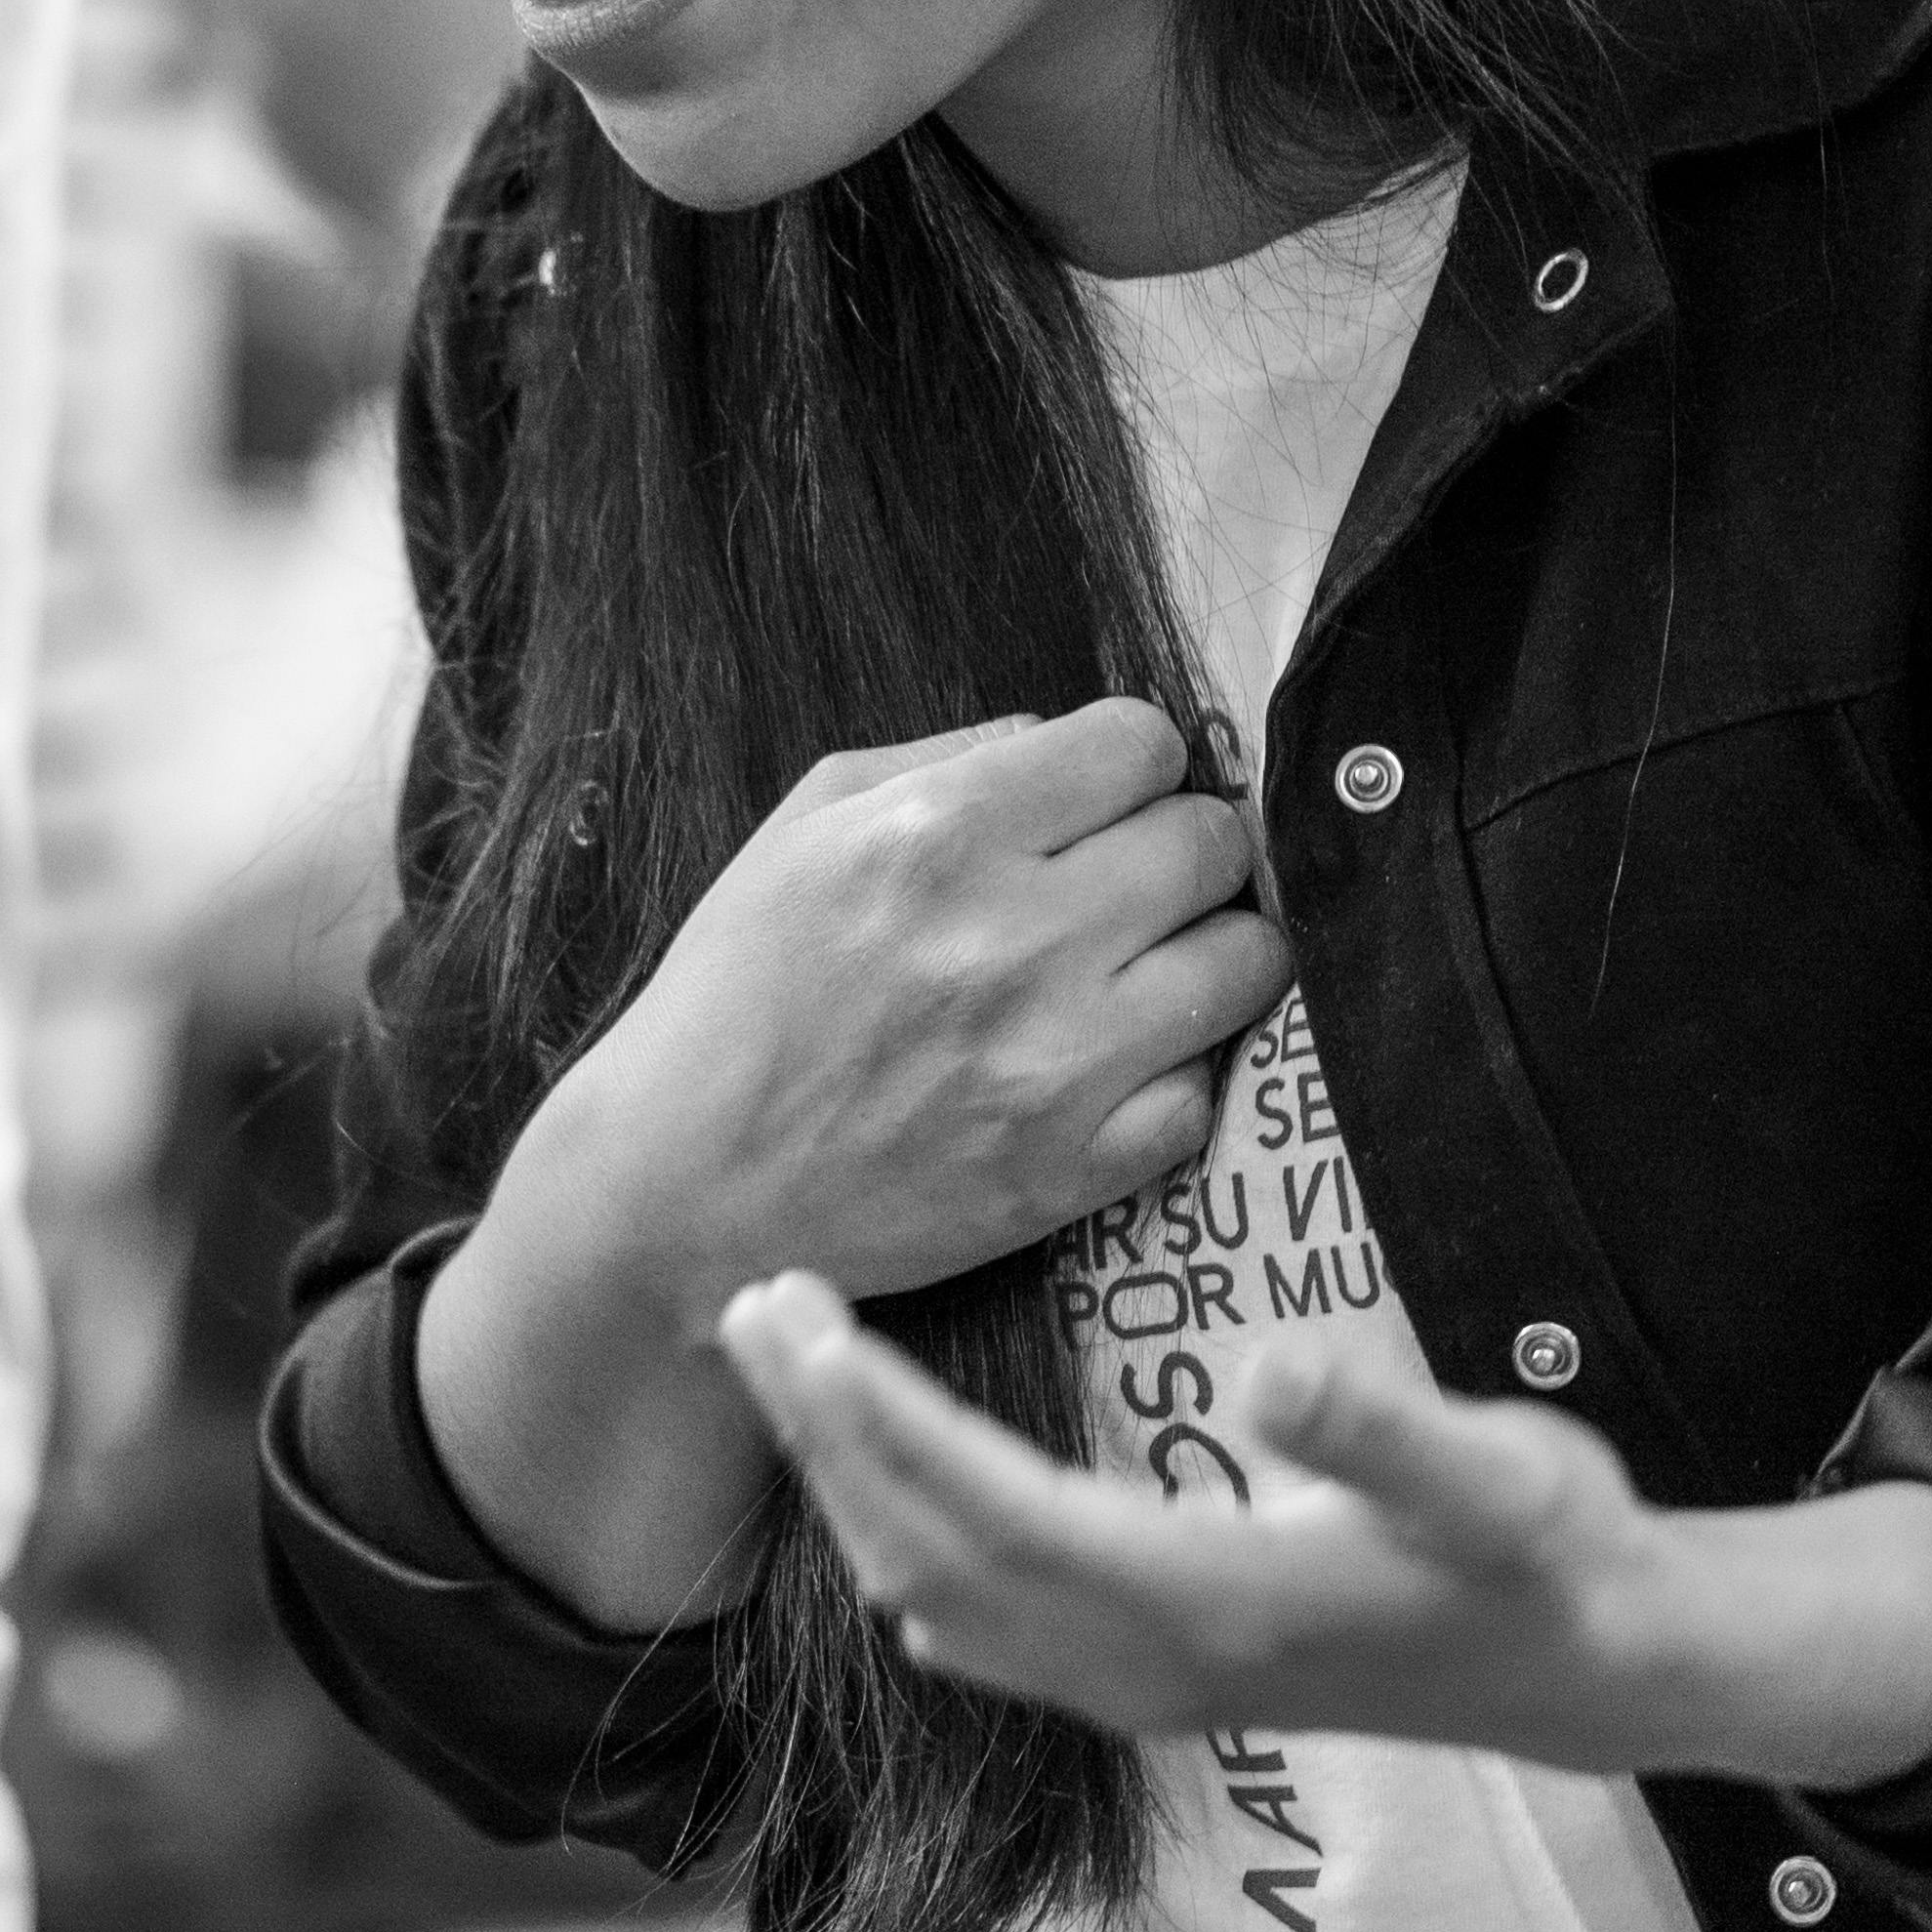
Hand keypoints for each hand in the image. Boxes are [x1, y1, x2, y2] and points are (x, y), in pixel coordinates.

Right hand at [516, 699, 1285, 1336]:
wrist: (681, 1190)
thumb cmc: (736, 996)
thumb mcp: (805, 829)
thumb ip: (945, 757)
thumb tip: (1063, 742)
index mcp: (942, 835)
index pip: (1144, 743)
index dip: (1128, 767)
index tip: (1101, 804)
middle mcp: (1018, 939)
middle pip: (1213, 841)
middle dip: (1178, 848)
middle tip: (1128, 887)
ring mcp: (1059, 1062)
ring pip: (1249, 961)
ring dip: (1206, 953)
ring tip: (1146, 972)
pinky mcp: (1076, 1169)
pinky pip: (1204, 1092)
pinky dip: (1168, 1078)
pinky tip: (1106, 1070)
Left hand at [712, 1272, 1931, 1787]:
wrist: (1590, 1675)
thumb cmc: (1547, 1552)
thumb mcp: (1499, 1476)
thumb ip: (1388, 1434)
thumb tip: (1279, 1374)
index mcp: (1207, 1604)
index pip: (990, 1508)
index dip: (881, 1419)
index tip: (799, 1316)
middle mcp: (1147, 1665)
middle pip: (931, 1554)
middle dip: (827, 1433)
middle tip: (752, 1300)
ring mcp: (1141, 1688)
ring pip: (937, 1595)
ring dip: (851, 1482)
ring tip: (790, 1364)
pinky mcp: (1151, 1683)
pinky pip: (982, 1624)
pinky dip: (906, 1541)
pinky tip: (881, 1489)